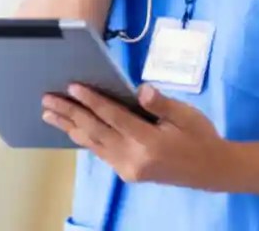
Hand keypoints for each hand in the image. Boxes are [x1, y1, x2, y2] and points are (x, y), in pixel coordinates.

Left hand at [41, 83, 231, 190]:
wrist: (211, 170)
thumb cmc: (199, 136)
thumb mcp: (186, 115)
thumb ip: (161, 103)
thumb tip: (140, 90)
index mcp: (149, 142)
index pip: (114, 117)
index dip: (92, 101)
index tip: (73, 87)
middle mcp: (134, 159)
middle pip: (95, 131)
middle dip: (70, 113)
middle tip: (48, 99)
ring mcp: (128, 169)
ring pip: (92, 144)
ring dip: (70, 127)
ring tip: (49, 114)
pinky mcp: (127, 173)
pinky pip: (100, 152)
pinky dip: (83, 138)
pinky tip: (72, 128)